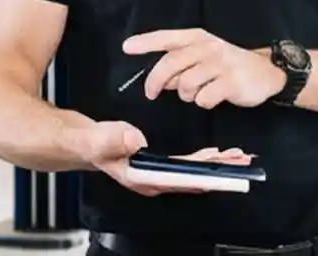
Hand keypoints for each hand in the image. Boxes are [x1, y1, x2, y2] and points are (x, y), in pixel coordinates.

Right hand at [73, 122, 251, 196]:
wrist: (80, 142)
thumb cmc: (87, 143)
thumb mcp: (95, 138)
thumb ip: (112, 138)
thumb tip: (136, 140)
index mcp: (138, 177)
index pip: (173, 180)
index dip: (197, 176)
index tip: (218, 173)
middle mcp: (149, 178)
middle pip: (187, 178)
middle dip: (214, 171)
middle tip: (238, 162)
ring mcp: (154, 172)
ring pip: (189, 172)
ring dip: (212, 166)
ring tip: (234, 159)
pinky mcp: (156, 163)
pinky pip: (184, 164)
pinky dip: (201, 159)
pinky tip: (214, 155)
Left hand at [123, 29, 284, 108]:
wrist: (266, 72)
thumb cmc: (228, 64)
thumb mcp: (204, 56)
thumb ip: (181, 65)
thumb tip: (158, 80)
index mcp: (198, 38)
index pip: (167, 38)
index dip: (146, 42)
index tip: (127, 47)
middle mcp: (207, 47)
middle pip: (171, 65)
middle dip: (155, 81)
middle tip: (150, 93)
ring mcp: (220, 64)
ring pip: (186, 86)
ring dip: (187, 95)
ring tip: (199, 92)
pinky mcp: (230, 83)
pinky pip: (203, 98)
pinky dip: (204, 102)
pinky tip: (215, 97)